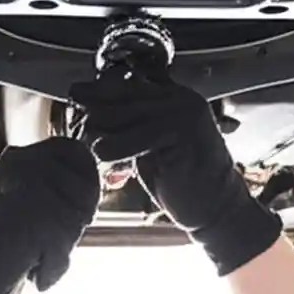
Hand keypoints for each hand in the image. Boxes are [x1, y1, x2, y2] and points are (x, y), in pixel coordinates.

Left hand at [70, 76, 280, 274]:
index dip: (100, 90)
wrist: (217, 208)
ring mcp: (184, 113)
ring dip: (102, 129)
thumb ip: (131, 125)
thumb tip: (94, 113)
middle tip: (77, 121)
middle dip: (97, 109)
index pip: (129, 86)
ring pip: (127, 115)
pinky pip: (137, 136)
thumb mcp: (151, 147)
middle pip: (125, 96)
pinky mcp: (183, 132)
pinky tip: (102, 155)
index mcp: (175, 97)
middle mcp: (181, 99)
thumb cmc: (181, 181)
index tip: (77, 93)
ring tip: (89, 143)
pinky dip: (116, 147)